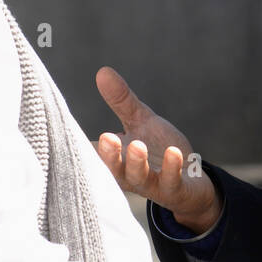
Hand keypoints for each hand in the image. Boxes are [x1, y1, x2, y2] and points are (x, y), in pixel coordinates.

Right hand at [94, 66, 222, 233]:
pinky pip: (171, 182)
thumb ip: (121, 100)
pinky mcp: (175, 189)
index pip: (91, 155)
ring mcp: (152, 184)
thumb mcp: (140, 121)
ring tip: (137, 145)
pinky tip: (173, 152)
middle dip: (109, 156)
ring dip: (137, 163)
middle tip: (106, 137)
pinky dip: (172, 168)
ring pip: (139, 177)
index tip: (69, 135)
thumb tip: (102, 71)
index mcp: (115, 159)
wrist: (192, 181)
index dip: (79, 148)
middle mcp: (128, 174)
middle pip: (113, 169)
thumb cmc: (158, 149)